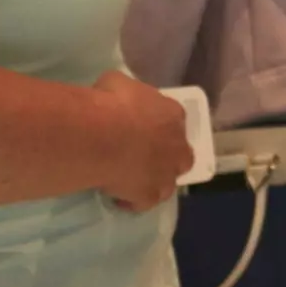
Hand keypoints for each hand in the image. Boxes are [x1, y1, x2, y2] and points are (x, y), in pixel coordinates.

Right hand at [94, 71, 191, 211]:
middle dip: (167, 158)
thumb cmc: (111, 104)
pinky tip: (118, 198)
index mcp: (172, 115)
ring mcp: (166, 173)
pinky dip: (134, 202)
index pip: (173, 121)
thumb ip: (122, 90)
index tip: (141, 130)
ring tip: (132, 182)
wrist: (104, 135)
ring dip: (154, 182)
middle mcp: (176, 146)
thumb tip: (114, 93)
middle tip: (142, 159)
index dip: (158, 127)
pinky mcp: (150, 194)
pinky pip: (145, 203)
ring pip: (168, 183)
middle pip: (181, 156)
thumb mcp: (115, 83)